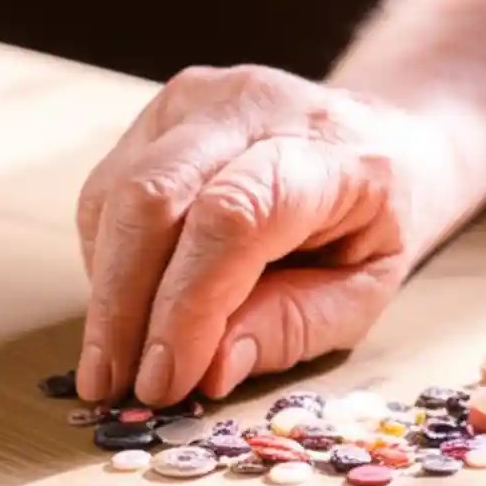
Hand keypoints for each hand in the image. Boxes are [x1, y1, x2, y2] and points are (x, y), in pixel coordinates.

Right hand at [74, 64, 463, 406]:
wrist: (379, 138)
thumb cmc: (375, 222)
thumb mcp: (362, 292)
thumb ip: (291, 327)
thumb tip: (207, 370)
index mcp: (328, 152)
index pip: (233, 218)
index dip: (186, 306)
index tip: (163, 381)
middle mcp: (254, 106)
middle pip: (154, 196)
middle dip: (123, 305)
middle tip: (115, 386)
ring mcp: (198, 100)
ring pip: (117, 195)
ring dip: (107, 291)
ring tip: (118, 362)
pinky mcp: (161, 112)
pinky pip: (106, 192)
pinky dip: (107, 261)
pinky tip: (130, 303)